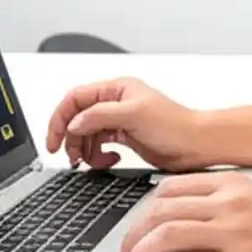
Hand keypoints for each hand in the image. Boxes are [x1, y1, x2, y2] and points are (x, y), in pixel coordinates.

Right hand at [45, 78, 205, 171]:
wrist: (197, 146)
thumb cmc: (176, 125)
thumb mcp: (134, 115)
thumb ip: (100, 116)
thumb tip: (74, 123)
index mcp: (117, 89)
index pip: (75, 98)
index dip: (60, 118)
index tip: (54, 140)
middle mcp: (116, 103)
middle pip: (78, 118)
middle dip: (71, 138)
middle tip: (71, 157)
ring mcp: (120, 121)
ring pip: (87, 134)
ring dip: (84, 149)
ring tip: (91, 162)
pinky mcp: (126, 138)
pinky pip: (100, 146)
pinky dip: (98, 155)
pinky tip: (110, 160)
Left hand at [116, 172, 251, 251]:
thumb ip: (226, 203)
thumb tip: (187, 216)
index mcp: (234, 184)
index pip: (172, 188)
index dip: (145, 209)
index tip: (135, 226)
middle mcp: (229, 204)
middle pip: (161, 212)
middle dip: (133, 235)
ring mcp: (232, 234)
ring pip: (165, 238)